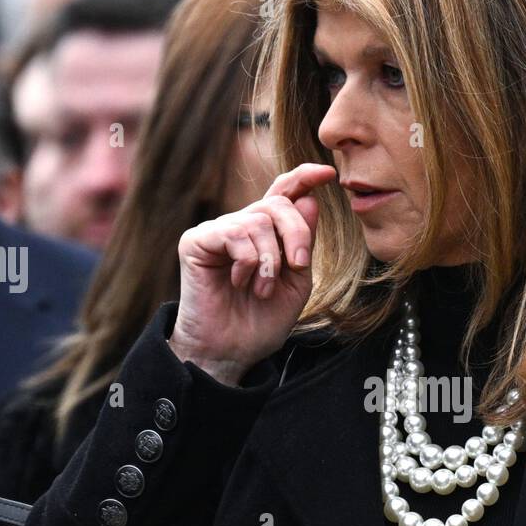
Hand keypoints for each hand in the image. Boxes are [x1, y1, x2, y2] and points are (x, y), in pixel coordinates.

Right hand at [167, 163, 336, 383]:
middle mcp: (241, 226)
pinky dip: (247, 260)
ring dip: (270, 259)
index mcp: (266, 234)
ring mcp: (218, 232)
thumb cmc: (262, 321)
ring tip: (262, 289)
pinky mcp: (197, 241)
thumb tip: (309, 200)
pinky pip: (234, 232)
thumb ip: (304, 243)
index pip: (284, 194)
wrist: (231, 352)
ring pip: (258, 220)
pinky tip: (240, 282)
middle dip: (297, 233)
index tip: (328, 174)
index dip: (304, 178)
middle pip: (278, 204)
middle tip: (299, 266)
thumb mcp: (297, 282)